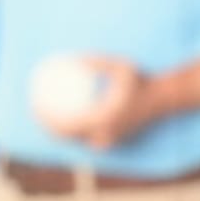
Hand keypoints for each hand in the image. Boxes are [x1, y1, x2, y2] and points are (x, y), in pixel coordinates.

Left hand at [41, 55, 162, 149]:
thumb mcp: (121, 65)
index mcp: (104, 119)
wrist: (163, 101)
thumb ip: (97, 62)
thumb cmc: (142, 81)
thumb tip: (74, 59)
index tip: (36, 107)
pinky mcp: (112, 141)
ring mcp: (109, 141)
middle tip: (37, 111)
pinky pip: (86, 138)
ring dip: (60, 131)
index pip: (67, 125)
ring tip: (46, 117)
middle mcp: (105, 134)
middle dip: (47, 127)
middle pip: (66, 137)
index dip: (47, 119)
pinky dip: (74, 131)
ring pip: (76, 140)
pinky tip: (66, 120)